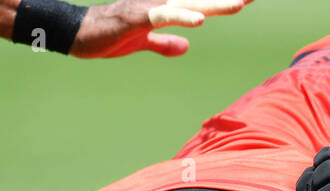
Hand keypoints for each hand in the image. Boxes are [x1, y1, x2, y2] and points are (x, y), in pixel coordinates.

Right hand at [71, 0, 251, 58]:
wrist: (79, 34)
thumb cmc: (109, 33)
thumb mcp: (144, 41)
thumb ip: (165, 42)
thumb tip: (185, 46)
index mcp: (166, 8)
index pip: (203, 3)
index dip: (225, 2)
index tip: (250, 0)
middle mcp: (162, 2)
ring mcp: (150, 7)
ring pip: (189, 3)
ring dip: (215, 4)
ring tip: (240, 4)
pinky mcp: (137, 17)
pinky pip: (163, 16)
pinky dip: (181, 17)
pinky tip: (199, 21)